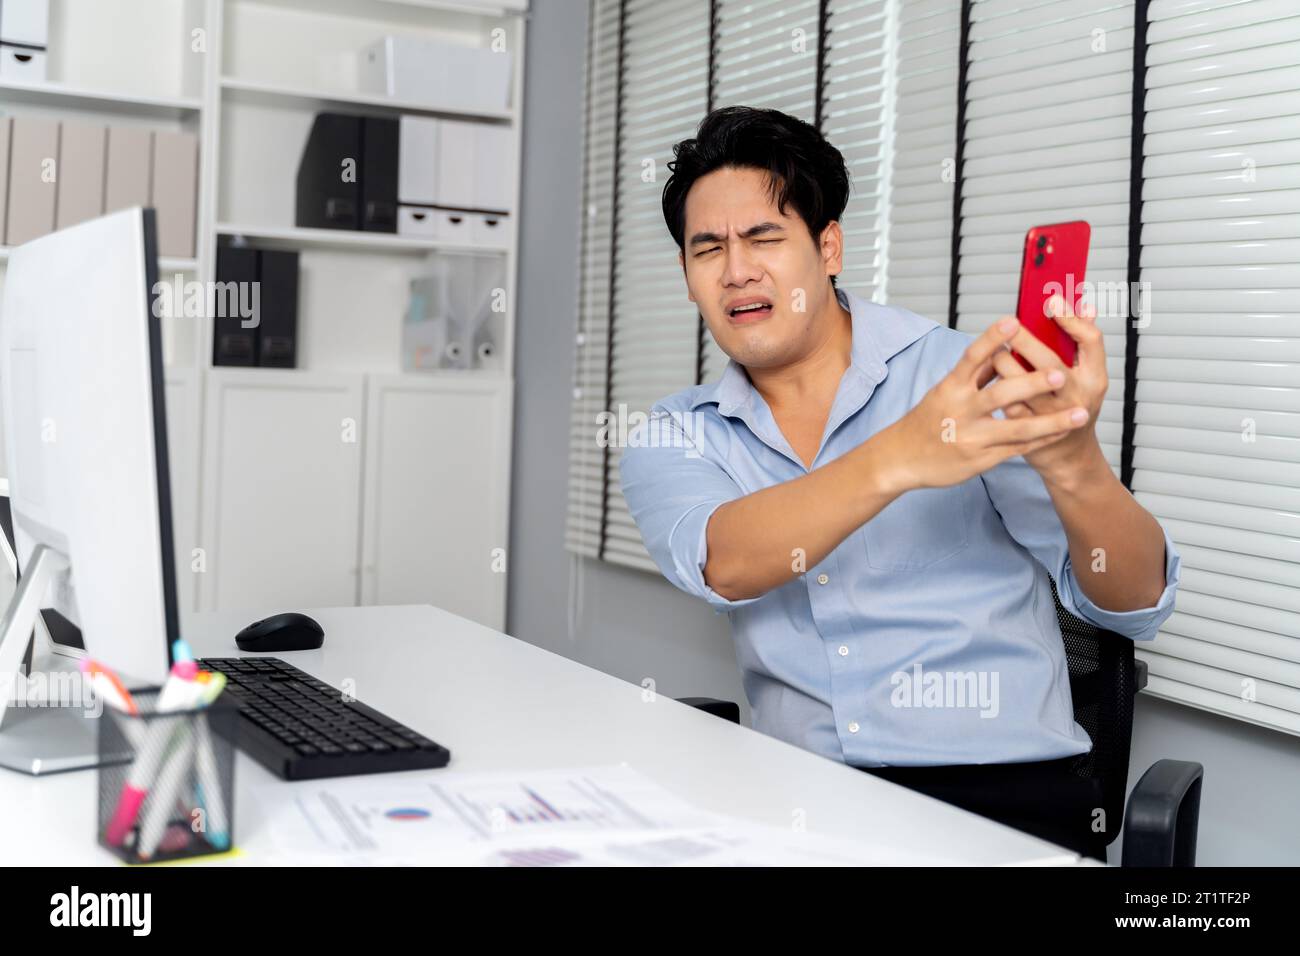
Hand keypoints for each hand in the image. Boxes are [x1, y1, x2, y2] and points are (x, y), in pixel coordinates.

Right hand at [874, 316, 1090, 493]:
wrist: (901, 459)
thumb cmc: (927, 420)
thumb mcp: (943, 392)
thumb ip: (974, 373)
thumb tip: (1002, 347)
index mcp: (949, 388)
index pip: (971, 357)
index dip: (991, 338)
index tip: (1013, 320)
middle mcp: (960, 411)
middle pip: (999, 395)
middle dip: (1031, 384)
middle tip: (1059, 375)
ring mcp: (971, 438)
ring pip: (1017, 428)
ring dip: (1052, 421)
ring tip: (1081, 413)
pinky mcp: (980, 459)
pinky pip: (1018, 448)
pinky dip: (1044, 439)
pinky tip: (1065, 431)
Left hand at [993, 296, 1107, 485]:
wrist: (1067, 457)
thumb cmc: (1074, 408)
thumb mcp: (1088, 376)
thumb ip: (1083, 342)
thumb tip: (1085, 304)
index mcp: (1095, 378)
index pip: (1090, 341)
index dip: (1071, 319)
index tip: (1051, 300)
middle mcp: (1075, 396)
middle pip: (1049, 360)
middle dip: (1024, 338)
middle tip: (1008, 323)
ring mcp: (1049, 415)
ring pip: (1018, 381)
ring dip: (1002, 359)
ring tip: (996, 349)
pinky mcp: (1023, 429)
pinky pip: (1002, 400)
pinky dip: (992, 383)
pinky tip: (987, 373)